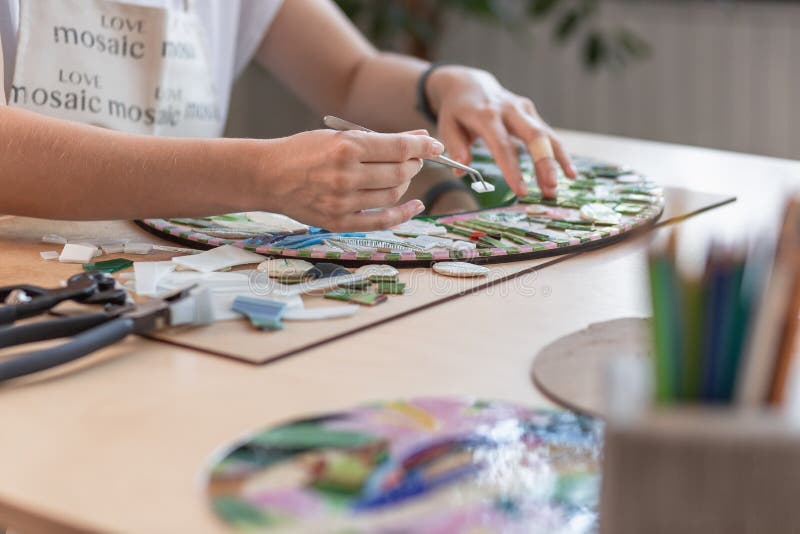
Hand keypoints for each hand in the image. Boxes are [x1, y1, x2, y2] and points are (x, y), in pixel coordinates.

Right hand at [263, 129, 443, 230]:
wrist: (267, 176)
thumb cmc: (303, 151)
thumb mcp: (339, 136)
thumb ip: (379, 139)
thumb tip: (419, 138)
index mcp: (345, 148)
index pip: (398, 148)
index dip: (422, 146)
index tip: (435, 145)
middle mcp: (345, 176)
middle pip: (399, 172)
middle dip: (414, 164)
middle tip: (414, 159)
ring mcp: (342, 202)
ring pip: (393, 195)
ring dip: (405, 184)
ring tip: (402, 175)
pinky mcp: (339, 222)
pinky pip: (381, 221)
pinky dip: (403, 213)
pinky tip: (415, 205)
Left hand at [426, 66, 576, 198]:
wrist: (469, 84)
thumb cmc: (457, 110)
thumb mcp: (447, 125)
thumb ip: (455, 146)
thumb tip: (461, 170)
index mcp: (486, 114)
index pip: (502, 145)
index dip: (513, 169)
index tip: (521, 191)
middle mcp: (509, 109)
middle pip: (534, 136)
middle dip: (544, 163)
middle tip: (550, 188)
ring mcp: (524, 109)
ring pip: (546, 135)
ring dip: (556, 162)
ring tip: (557, 188)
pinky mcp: (531, 113)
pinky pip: (548, 135)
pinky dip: (559, 154)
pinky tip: (568, 174)